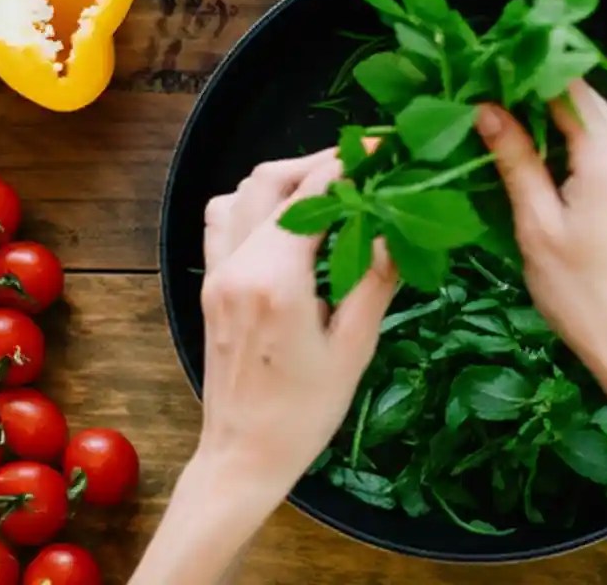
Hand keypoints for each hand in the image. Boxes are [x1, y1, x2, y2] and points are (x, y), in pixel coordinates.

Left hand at [197, 149, 398, 487]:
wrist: (242, 455)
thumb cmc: (304, 413)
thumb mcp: (353, 349)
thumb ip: (374, 281)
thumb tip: (396, 228)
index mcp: (276, 280)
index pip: (311, 195)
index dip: (349, 164)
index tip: (383, 151)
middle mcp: (238, 265)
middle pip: (269, 179)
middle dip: (317, 162)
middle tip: (361, 165)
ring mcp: (217, 273)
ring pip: (239, 193)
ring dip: (282, 178)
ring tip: (327, 186)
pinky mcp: (209, 285)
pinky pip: (220, 221)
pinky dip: (250, 203)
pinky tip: (283, 219)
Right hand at [476, 79, 606, 391]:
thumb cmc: (580, 293)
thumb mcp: (536, 224)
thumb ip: (514, 159)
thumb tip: (485, 107)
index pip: (561, 84)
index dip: (517, 75)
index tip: (475, 77)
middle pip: (577, 95)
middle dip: (529, 94)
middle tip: (477, 102)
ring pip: (588, 116)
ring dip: (546, 117)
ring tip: (496, 127)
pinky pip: (600, 141)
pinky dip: (567, 140)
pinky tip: (533, 155)